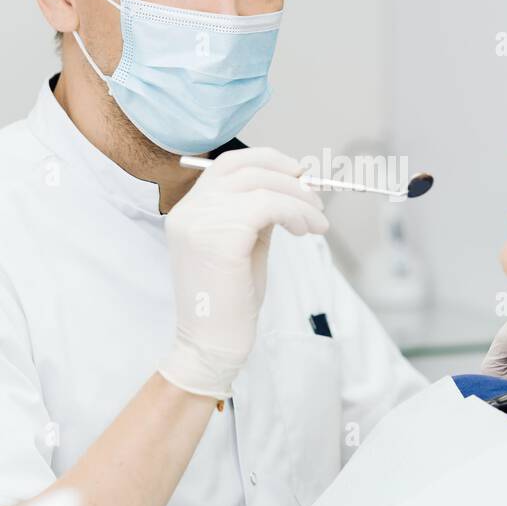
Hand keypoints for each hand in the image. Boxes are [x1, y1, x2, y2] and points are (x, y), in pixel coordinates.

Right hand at [157, 148, 327, 397]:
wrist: (210, 344)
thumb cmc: (230, 302)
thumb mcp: (243, 245)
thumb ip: (257, 214)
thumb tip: (293, 186)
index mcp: (189, 210)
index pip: (228, 164)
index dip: (268, 161)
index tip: (299, 174)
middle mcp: (189, 210)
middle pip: (247, 168)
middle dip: (291, 179)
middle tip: (317, 201)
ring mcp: (200, 221)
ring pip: (262, 185)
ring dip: (299, 199)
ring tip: (316, 222)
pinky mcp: (220, 237)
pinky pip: (269, 206)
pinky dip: (296, 213)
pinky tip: (305, 231)